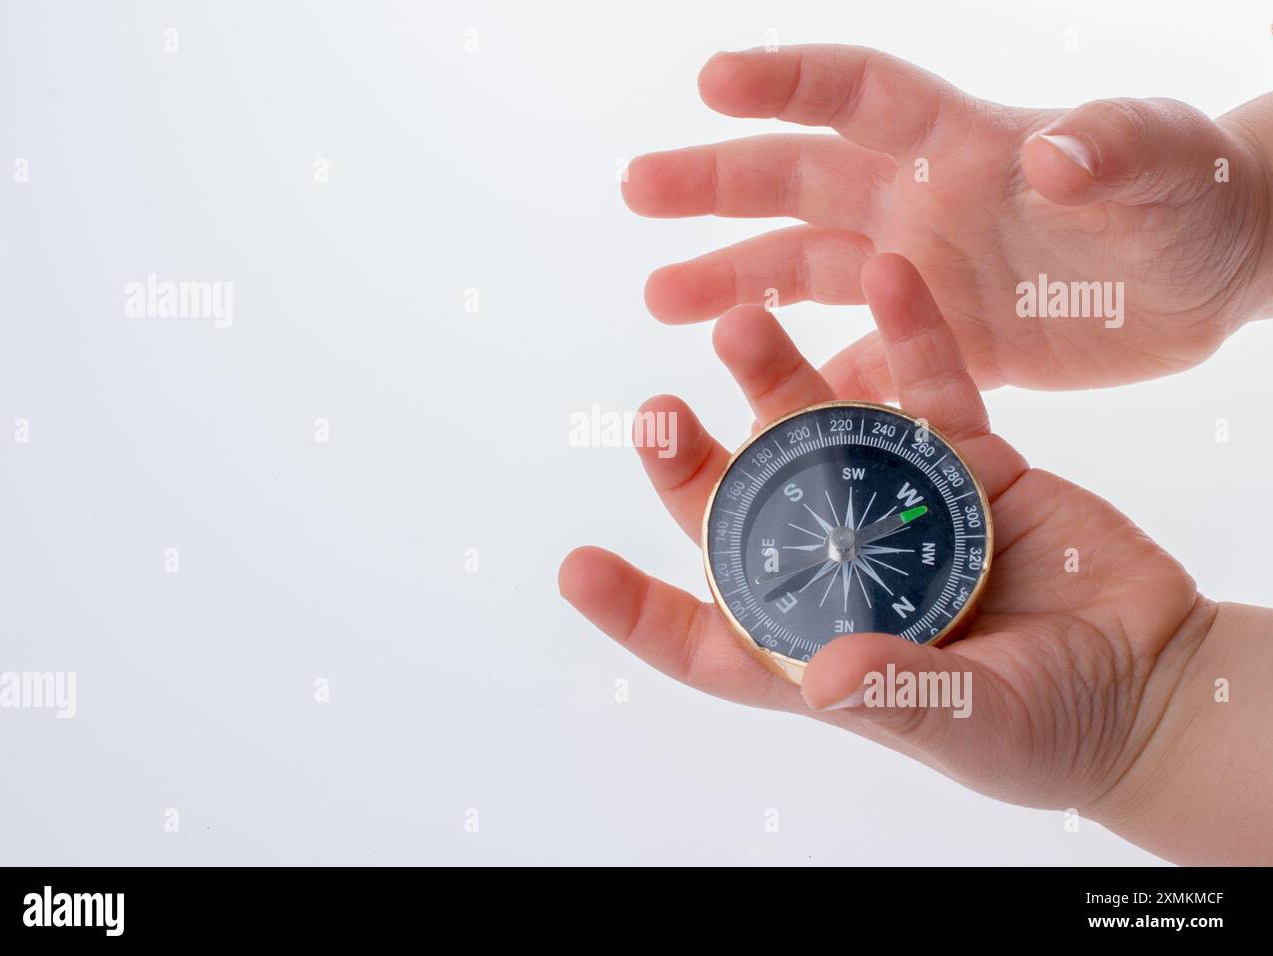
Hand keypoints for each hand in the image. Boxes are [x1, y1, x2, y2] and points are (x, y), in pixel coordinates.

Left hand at [559, 255, 1215, 842]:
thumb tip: (821, 672)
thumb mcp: (977, 726)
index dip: (640, 609)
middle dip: (694, 466)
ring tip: (739, 323)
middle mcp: (843, 569)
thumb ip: (904, 695)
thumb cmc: (1054, 731)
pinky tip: (887, 273)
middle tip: (655, 413)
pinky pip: (933, 386)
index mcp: (819, 646)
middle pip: (748, 512)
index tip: (577, 569)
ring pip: (824, 431)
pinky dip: (913, 331)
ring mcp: (901, 505)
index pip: (711, 634)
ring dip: (780, 380)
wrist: (1154, 677)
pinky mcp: (969, 458)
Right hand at [623, 45, 1272, 392]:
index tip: (711, 84)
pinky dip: (813, 383)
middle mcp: (923, 207)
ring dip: (736, 281)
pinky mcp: (943, 346)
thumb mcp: (1168, 164)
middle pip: (801, 184)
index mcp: (962, 149)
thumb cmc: (1195, 198)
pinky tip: (760, 404)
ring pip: (809, 273)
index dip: (786, 86)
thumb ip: (1112, 148)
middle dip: (717, 184)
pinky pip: (861, 365)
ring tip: (661, 297)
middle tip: (638, 191)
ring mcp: (924, 278)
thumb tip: (1050, 151)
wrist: (1213, 277)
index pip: (858, 97)